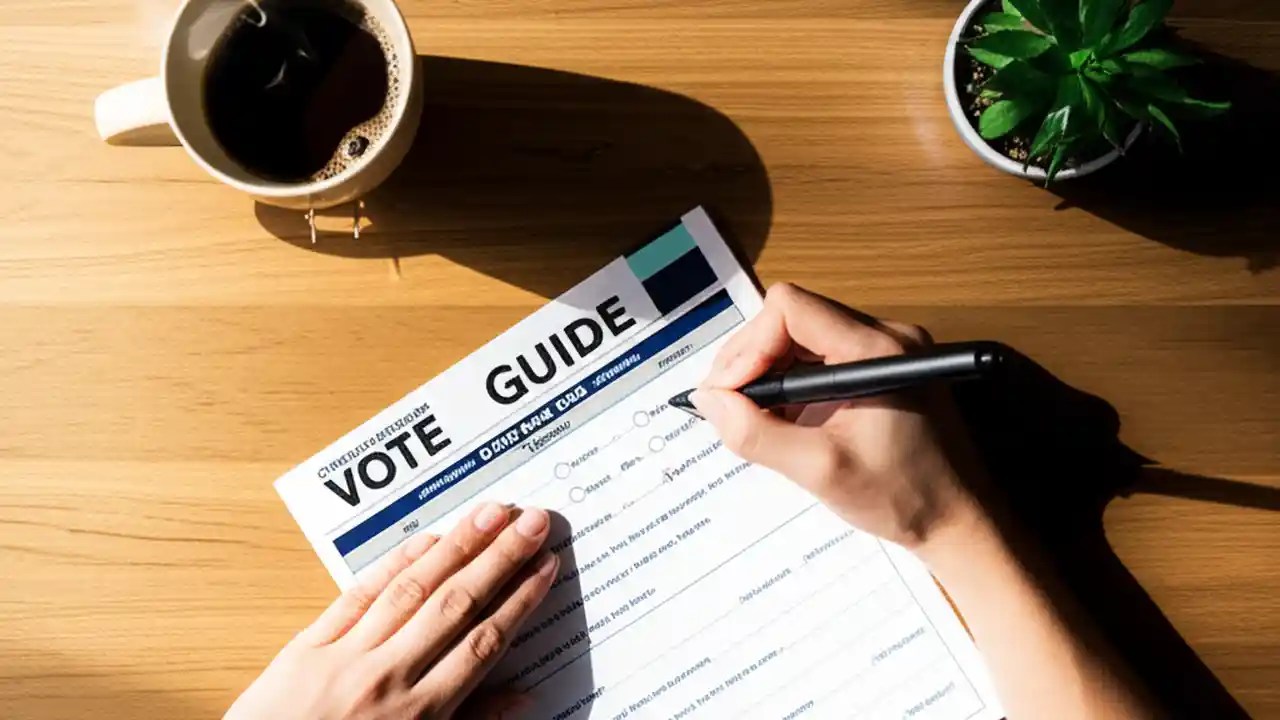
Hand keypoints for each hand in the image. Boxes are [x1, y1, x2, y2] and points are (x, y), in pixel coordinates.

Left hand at [225, 503, 556, 719]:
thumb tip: (522, 697)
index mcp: (421, 716)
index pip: (483, 643)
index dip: (520, 599)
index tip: (545, 564)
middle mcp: (388, 680)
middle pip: (456, 605)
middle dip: (501, 558)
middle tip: (532, 520)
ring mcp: (347, 657)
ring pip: (413, 589)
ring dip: (457, 546)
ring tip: (490, 512)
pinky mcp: (308, 645)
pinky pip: (359, 595)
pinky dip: (395, 562)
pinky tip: (427, 538)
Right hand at [692, 283, 988, 553]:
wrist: (960, 522)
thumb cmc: (904, 497)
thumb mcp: (820, 471)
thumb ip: (757, 435)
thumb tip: (709, 402)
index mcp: (875, 349)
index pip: (789, 309)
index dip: (748, 346)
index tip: (729, 394)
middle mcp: (883, 337)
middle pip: (791, 320)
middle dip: (751, 362)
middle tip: (727, 410)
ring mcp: (885, 351)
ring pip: (801, 340)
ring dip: (768, 375)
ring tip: (753, 421)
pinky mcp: (881, 371)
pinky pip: (819, 359)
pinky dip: (791, 386)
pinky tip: (783, 423)